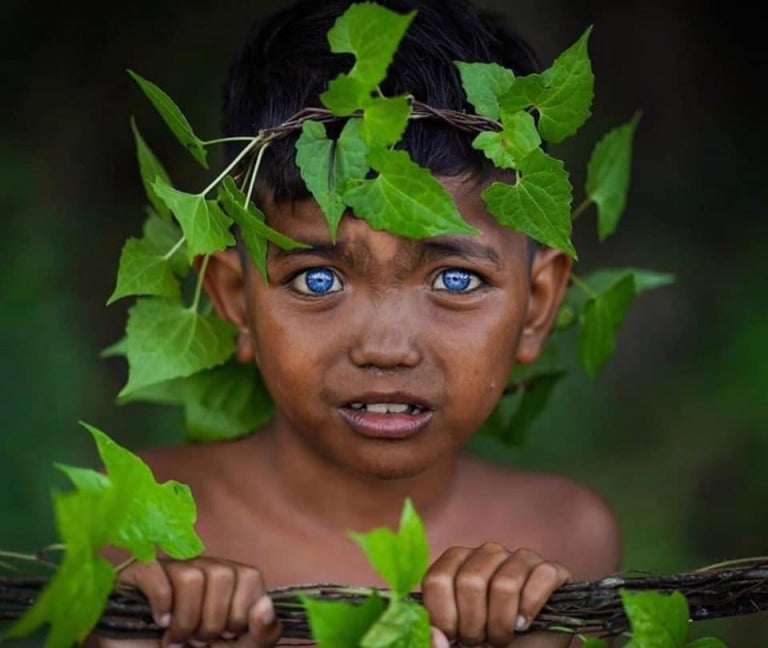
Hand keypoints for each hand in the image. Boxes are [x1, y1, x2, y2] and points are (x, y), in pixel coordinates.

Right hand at [102, 556, 280, 646]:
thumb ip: (263, 634)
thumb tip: (265, 605)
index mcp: (229, 579)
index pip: (250, 576)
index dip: (240, 613)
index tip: (225, 636)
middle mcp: (202, 566)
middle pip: (222, 575)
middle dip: (211, 622)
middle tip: (197, 641)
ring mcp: (170, 566)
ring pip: (191, 577)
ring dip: (185, 621)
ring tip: (177, 639)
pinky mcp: (138, 572)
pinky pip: (156, 572)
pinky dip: (161, 604)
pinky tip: (159, 622)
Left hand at [422, 543, 570, 646]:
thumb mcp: (453, 647)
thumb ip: (435, 642)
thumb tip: (435, 634)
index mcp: (455, 565)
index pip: (438, 578)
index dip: (444, 616)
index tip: (454, 636)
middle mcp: (486, 554)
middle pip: (470, 580)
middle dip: (474, 623)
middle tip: (481, 641)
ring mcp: (519, 559)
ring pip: (505, 583)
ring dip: (502, 622)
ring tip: (502, 637)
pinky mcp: (551, 570)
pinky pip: (542, 576)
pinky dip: (532, 607)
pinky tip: (525, 624)